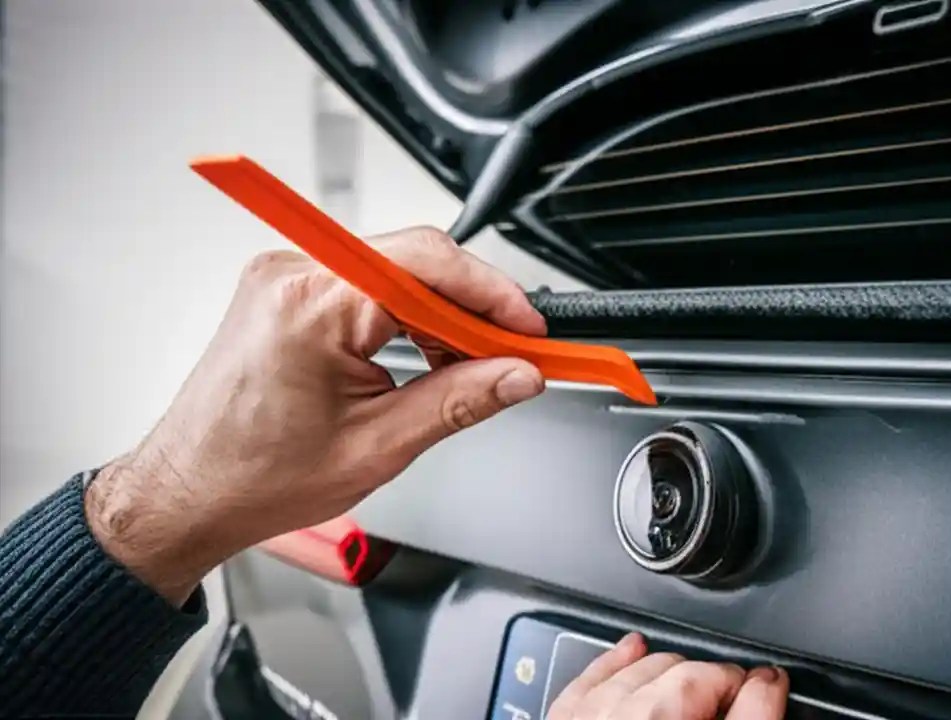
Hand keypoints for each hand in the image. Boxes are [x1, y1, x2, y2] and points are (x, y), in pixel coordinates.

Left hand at [85, 227, 546, 603]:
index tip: (529, 331)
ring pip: (395, 269)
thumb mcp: (379, 444)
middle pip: (417, 258)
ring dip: (441, 312)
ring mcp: (287, 278)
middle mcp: (294, 274)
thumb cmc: (254, 476)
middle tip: (512, 352)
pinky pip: (366, 282)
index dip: (494, 296)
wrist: (189, 493)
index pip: (430, 266)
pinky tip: (428, 353)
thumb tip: (516, 376)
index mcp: (314, 304)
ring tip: (469, 365)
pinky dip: (406, 314)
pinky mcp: (287, 292)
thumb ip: (460, 401)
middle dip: (473, 305)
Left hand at [547, 633, 788, 719]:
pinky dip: (609, 668)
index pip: (714, 681)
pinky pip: (582, 689)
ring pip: (630, 679)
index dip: (749, 683)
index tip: (768, 687)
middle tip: (738, 697)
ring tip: (697, 683)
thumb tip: (770, 684)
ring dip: (667, 674)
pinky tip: (632, 650)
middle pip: (675, 678)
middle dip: (710, 681)